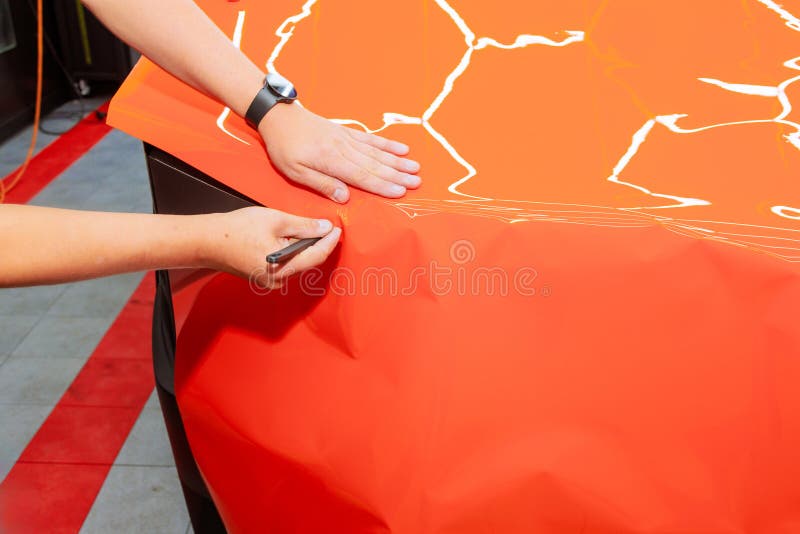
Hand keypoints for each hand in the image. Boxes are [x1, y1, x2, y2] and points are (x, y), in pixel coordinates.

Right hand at [203, 207, 340, 288]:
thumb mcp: (276, 220)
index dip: (329, 241)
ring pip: (297, 262)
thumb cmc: (236, 229)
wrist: (206, 241)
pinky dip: (293, 251)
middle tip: (327, 226)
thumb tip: (325, 227)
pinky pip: (286, 264)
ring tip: (307, 229)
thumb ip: (304, 225)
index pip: (316, 256)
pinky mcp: (264, 277)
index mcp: (283, 268)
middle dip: (319, 243)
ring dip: (305, 247)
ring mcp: (270, 281)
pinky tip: (290, 238)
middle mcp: (278, 280)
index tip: (337, 229)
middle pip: (308, 261)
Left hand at [259, 103, 421, 202]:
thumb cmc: (283, 147)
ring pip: (376, 152)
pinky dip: (387, 144)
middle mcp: (343, 148)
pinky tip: (401, 149)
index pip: (362, 176)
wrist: (279, 116)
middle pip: (374, 164)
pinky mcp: (346, 132)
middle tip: (417, 182)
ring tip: (415, 167)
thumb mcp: (295, 172)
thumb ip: (321, 184)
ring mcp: (346, 138)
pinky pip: (370, 139)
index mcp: (330, 160)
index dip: (382, 185)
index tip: (400, 191)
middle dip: (397, 174)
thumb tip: (345, 198)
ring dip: (397, 161)